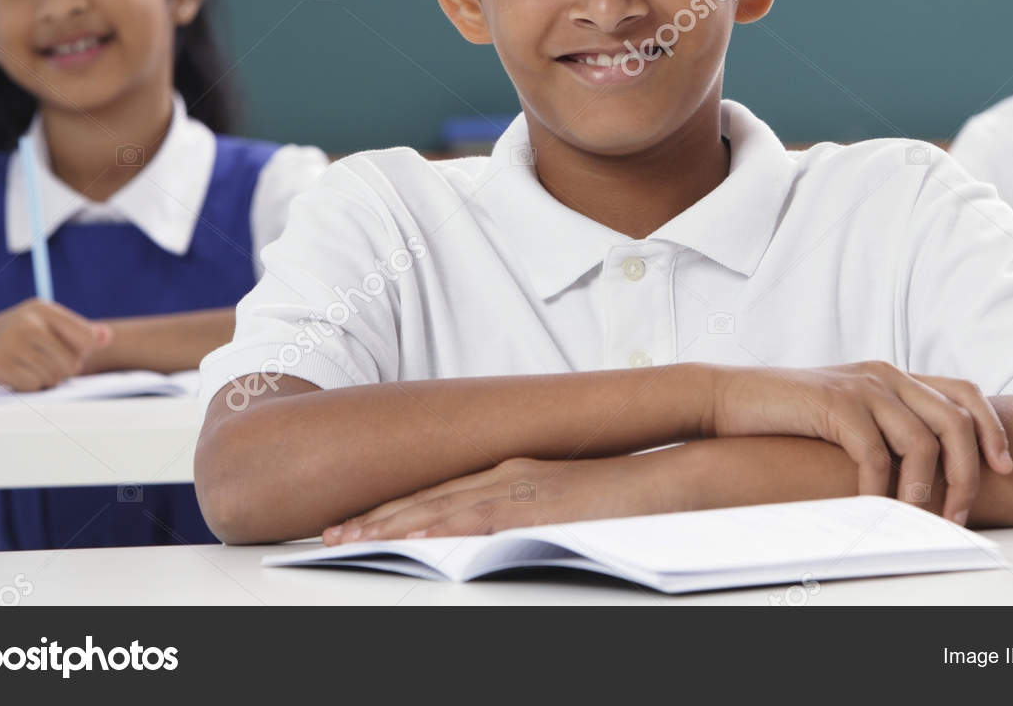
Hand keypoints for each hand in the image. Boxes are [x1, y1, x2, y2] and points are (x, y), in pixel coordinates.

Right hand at [0, 299, 110, 390]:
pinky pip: (31, 387)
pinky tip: (4, 378)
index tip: (53, 355)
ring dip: (37, 382)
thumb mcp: (32, 328)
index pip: (87, 339)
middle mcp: (31, 319)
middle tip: (28, 366)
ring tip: (15, 370)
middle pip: (72, 364)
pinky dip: (21, 389)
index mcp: (42, 308)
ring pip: (53, 378)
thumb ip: (70, 333)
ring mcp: (14, 339)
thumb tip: (107, 336)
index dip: (75, 356)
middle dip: (55, 373)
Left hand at [321, 454, 674, 543]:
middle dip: (375, 518)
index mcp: (515, 474)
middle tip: (330, 534)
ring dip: (392, 523)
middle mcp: (511, 474)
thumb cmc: (631, 497)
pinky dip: (444, 526)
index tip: (354, 525)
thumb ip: (532, 515)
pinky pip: (484, 518)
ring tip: (349, 538)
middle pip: (429, 499)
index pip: (440, 496)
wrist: (682, 480)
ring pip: (443, 507)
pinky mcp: (543, 504)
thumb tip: (500, 539)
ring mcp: (525, 487)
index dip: (393, 512)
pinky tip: (414, 538)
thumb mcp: (569, 506)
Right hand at [706, 362, 1011, 522]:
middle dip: (968, 472)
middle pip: (956, 419)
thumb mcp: (848, 412)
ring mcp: (862, 385)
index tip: (1005, 467)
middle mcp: (886, 373)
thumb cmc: (788, 415)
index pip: (965, 392)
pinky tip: (873, 505)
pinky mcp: (836, 402)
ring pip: (923, 439)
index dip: (993, 428)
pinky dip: (881, 486)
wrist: (732, 398)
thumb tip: (927, 469)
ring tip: (918, 516)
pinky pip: (876, 453)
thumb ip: (885, 425)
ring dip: (927, 487)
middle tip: (959, 511)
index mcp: (895, 374)